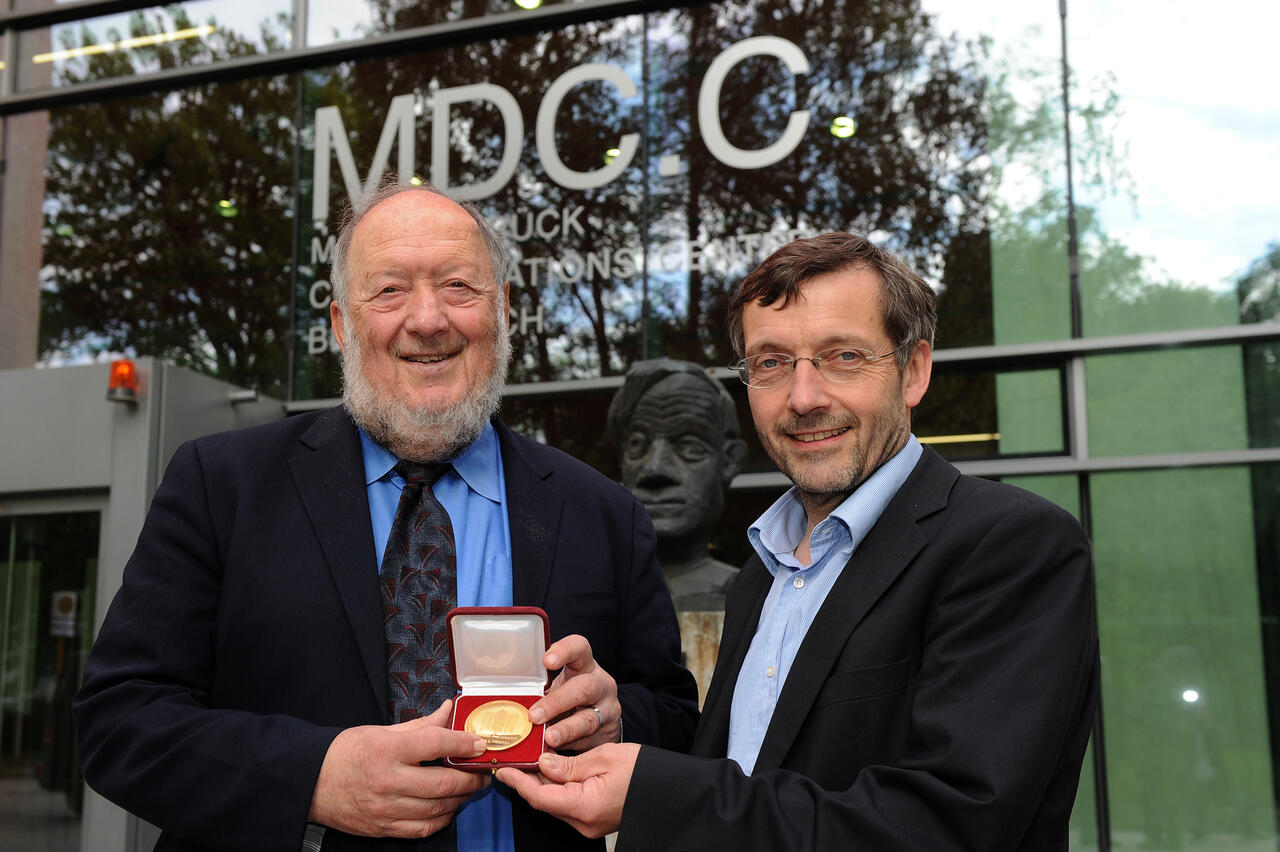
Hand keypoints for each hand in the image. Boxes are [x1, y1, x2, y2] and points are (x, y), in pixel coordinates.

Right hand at [308, 699, 490, 837]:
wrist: (310, 783)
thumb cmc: (345, 754)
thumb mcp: (380, 731)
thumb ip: (420, 725)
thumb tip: (448, 711)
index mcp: (387, 750)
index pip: (435, 743)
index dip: (463, 743)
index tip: (479, 743)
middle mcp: (387, 780)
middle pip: (442, 782)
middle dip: (470, 778)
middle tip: (482, 771)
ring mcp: (385, 808)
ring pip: (437, 808)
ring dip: (461, 799)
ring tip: (469, 788)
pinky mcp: (383, 828)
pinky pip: (422, 829)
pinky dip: (442, 819)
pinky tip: (448, 807)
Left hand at [497, 744, 638, 837]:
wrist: (668, 790)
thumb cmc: (644, 771)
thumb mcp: (605, 757)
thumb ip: (570, 764)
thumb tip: (544, 764)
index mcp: (585, 806)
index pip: (540, 796)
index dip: (518, 782)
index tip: (503, 769)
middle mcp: (584, 822)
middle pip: (544, 802)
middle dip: (526, 781)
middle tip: (512, 760)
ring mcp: (588, 824)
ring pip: (554, 803)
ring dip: (541, 784)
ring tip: (528, 761)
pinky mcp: (592, 819)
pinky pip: (566, 804)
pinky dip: (556, 788)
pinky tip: (551, 772)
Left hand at [528, 635, 621, 750]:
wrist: (601, 721)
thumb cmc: (571, 699)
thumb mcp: (560, 686)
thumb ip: (543, 689)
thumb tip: (509, 701)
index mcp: (585, 665)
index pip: (579, 648)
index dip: (565, 651)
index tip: (547, 661)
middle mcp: (601, 684)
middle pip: (583, 687)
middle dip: (557, 702)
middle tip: (535, 715)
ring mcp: (608, 709)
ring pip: (588, 719)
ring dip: (565, 730)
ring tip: (549, 738)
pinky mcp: (608, 734)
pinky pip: (588, 742)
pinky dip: (570, 748)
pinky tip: (555, 754)